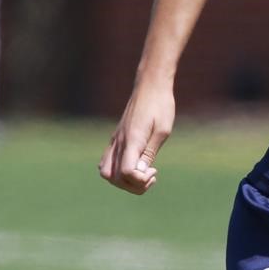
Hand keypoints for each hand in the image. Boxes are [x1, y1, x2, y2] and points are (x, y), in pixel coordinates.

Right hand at [99, 79, 174, 193]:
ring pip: (106, 172)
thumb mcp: (162, 130)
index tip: (154, 170)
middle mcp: (119, 142)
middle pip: (113, 178)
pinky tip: (134, 165)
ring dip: (123, 181)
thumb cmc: (161, 105)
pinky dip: (117, 171)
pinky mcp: (115, 138)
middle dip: (133, 185)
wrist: (150, 85)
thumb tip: (139, 173)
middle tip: (151, 173)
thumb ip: (149, 153)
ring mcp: (115, 140)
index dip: (140, 180)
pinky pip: (106, 161)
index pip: (127, 172)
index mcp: (132, 140)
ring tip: (142, 172)